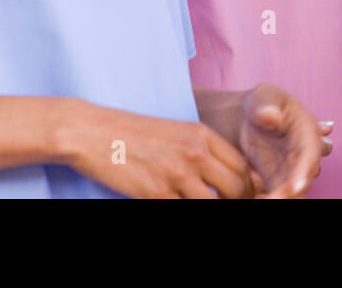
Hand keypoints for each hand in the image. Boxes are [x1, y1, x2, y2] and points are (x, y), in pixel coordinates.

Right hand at [63, 99, 257, 198]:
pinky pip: (183, 211)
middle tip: (228, 206)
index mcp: (201, 134)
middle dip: (238, 202)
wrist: (92, 132)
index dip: (248, 188)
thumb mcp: (174, 131)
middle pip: (237, 189)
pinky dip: (183, 210)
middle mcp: (194, 153)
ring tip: (196, 203)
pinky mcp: (156, 193)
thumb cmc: (132, 132)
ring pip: (213, 204)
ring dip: (211, 207)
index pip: (242, 167)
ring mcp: (176, 174)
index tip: (244, 197)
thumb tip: (222, 176)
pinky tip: (175, 203)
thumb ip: (200, 149)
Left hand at [236, 83, 328, 197]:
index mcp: (307, 130)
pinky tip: (255, 199)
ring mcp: (293, 168)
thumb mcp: (263, 96)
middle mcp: (305, 152)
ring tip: (262, 201)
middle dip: (294, 191)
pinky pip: (278, 194)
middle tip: (275, 199)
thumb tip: (272, 116)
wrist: (246, 118)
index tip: (295, 187)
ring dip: (282, 197)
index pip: (311, 152)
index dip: (305, 170)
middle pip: (306, 177)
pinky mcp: (278, 180)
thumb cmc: (260, 102)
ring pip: (294, 189)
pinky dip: (270, 198)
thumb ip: (266, 104)